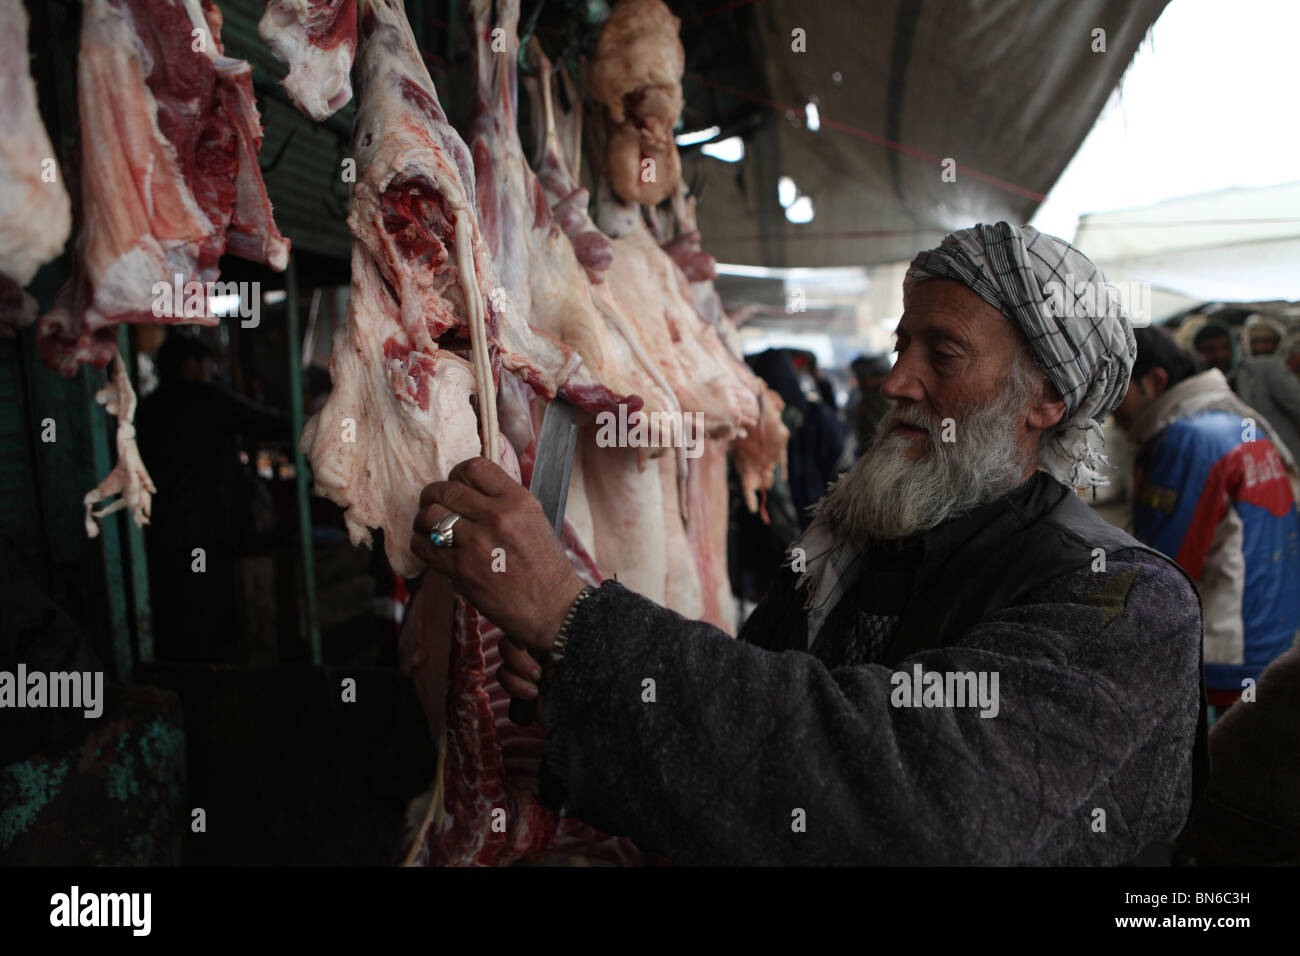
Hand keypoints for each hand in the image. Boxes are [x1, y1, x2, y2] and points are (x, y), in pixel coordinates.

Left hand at [411, 457, 585, 698]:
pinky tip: (429, 546)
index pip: (474, 467)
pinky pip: (423, 545)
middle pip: (445, 489)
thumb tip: (470, 491)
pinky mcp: (460, 569)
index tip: (456, 483)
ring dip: (423, 519)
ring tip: (428, 526)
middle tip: (434, 503)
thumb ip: (504, 502)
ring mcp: (476, 543)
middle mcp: (496, 517)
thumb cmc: (546, 568)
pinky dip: (420, 542)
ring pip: (429, 515)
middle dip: (433, 494)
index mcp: (517, 501)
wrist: (552, 609)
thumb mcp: (535, 520)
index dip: (457, 473)